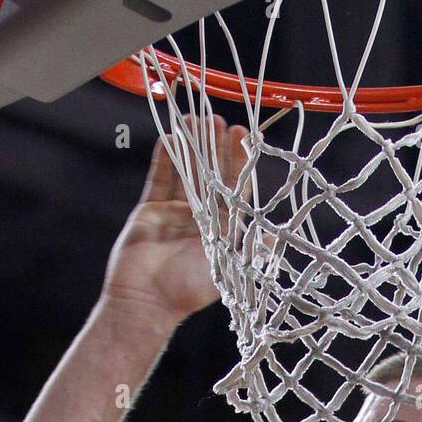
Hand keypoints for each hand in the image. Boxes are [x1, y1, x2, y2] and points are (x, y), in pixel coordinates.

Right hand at [102, 113, 249, 323]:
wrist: (147, 301)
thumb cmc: (188, 290)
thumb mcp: (228, 270)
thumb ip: (250, 250)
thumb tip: (274, 236)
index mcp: (222, 231)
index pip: (234, 190)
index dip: (239, 163)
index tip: (242, 136)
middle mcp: (200, 220)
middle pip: (210, 176)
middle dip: (215, 148)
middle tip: (219, 120)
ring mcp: (174, 213)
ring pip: (185, 173)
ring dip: (191, 147)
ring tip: (196, 120)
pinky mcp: (150, 211)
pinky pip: (158, 179)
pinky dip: (165, 159)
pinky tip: (171, 138)